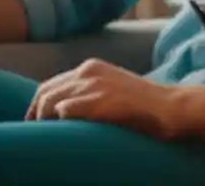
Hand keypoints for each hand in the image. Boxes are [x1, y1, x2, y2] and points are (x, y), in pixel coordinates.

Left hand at [25, 59, 204, 141]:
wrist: (170, 108)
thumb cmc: (144, 105)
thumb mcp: (113, 87)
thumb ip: (90, 91)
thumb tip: (63, 109)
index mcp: (91, 67)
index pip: (50, 84)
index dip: (38, 106)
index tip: (34, 124)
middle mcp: (88, 72)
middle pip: (44, 93)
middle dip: (36, 116)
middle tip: (36, 135)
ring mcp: (92, 86)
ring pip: (48, 103)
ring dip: (45, 123)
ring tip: (50, 138)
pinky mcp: (97, 102)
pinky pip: (62, 112)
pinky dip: (60, 124)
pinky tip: (67, 135)